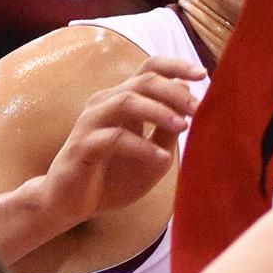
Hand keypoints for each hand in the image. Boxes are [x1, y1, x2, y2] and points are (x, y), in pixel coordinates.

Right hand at [35, 55, 202, 227]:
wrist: (70, 205)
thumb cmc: (113, 177)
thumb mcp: (153, 153)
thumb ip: (169, 129)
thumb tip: (190, 99)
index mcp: (123, 99)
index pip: (150, 69)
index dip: (176, 66)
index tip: (203, 74)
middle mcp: (105, 103)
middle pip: (144, 81)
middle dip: (174, 91)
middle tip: (198, 108)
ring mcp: (91, 122)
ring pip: (127, 101)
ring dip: (159, 111)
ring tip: (183, 126)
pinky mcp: (81, 146)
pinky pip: (115, 137)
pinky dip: (142, 146)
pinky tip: (161, 158)